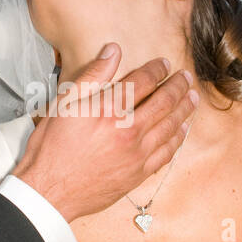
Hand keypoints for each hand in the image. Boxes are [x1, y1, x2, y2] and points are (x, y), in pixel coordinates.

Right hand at [13, 44, 197, 223]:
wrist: (49, 191)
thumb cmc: (51, 147)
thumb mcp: (64, 104)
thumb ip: (92, 75)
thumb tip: (113, 51)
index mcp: (109, 109)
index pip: (143, 81)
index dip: (157, 69)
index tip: (165, 64)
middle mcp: (127, 130)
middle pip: (164, 101)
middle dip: (178, 86)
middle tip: (186, 77)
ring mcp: (136, 153)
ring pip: (170, 126)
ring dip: (184, 109)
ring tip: (192, 98)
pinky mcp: (138, 173)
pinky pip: (166, 152)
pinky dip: (177, 138)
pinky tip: (182, 130)